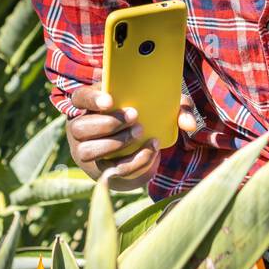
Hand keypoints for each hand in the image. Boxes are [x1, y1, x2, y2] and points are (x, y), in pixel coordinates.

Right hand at [67, 84, 197, 190]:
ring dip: (116, 143)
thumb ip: (177, 107)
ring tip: (139, 133)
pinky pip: (110, 170)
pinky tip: (151, 151)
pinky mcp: (99, 171)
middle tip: (134, 117)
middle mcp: (80, 128)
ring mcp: (85, 151)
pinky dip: (133, 162)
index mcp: (89, 105)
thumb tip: (188, 123)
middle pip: (80, 127)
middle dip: (108, 123)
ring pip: (88, 151)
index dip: (91, 99)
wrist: (139, 148)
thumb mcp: (160, 106)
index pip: (79, 97)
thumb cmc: (146, 117)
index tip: (111, 101)